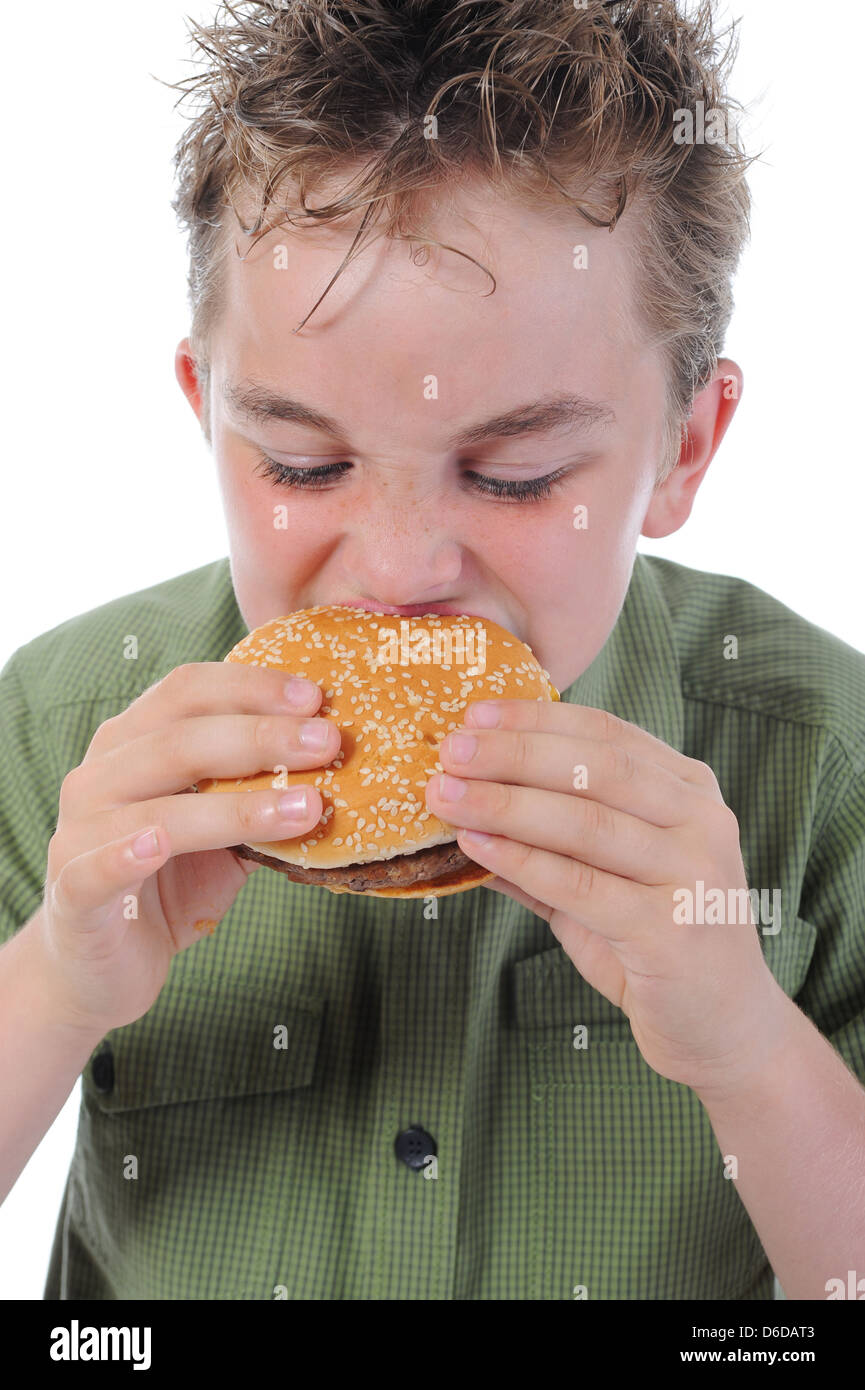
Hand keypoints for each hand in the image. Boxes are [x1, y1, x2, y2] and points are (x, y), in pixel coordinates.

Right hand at [37, 664, 336, 1035]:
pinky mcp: (71, 893)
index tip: (315, 697)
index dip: (251, 687)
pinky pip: (98, 868)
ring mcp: (79, 833)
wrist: (100, 969)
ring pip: (158, 809)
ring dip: (237, 808)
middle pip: (179, 740)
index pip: (187, 692)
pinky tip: (160, 847)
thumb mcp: (226, 833)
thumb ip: (263, 796)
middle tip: (326, 742)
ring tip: (306, 807)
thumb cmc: (168, 885)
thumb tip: (342, 766)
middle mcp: (98, 776)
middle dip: (261, 737)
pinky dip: (128, 854)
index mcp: (131, 743)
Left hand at [425, 699, 788, 1100]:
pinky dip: (523, 862)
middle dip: (514, 753)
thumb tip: (461, 802)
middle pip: (596, 768)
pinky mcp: (673, 931)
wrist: (722, 1025)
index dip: (537, 719)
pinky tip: (476, 847)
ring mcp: (693, 875)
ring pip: (586, 823)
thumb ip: (546, 840)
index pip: (607, 734)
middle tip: (450, 749)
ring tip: (446, 796)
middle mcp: (701, 822)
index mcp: (689, 791)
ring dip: (506, 804)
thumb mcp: (605, 876)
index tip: (475, 713)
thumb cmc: (655, 939)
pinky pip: (583, 887)